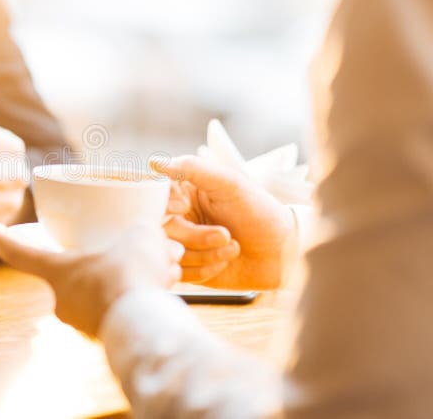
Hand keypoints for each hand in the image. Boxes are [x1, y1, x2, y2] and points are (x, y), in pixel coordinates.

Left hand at [0, 224, 183, 336]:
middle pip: (85, 272)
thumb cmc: (130, 276)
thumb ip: (140, 233)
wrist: (147, 325)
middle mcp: (65, 300)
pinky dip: (143, 299)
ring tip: (165, 271)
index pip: (23, 253)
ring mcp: (86, 323)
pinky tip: (164, 291)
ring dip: (135, 280)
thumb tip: (149, 237)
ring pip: (110, 291)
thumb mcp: (140, 237)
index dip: (7, 240)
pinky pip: (124, 310)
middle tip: (142, 253)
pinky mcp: (108, 338)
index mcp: (59, 271)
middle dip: (116, 261)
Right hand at [151, 155, 295, 289]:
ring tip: (232, 247)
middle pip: (162, 230)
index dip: (166, 206)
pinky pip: (181, 274)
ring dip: (204, 254)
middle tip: (225, 234)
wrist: (283, 251)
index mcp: (182, 193)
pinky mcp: (189, 268)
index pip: (154, 198)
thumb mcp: (229, 183)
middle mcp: (178, 218)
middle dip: (195, 236)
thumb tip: (155, 162)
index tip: (184, 207)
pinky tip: (225, 262)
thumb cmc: (259, 211)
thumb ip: (192, 168)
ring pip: (171, 254)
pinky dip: (204, 270)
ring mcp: (182, 244)